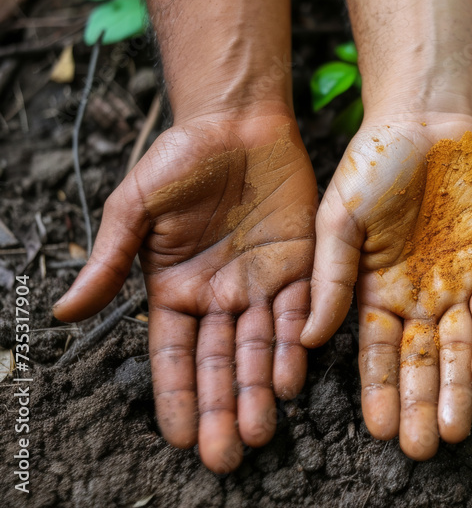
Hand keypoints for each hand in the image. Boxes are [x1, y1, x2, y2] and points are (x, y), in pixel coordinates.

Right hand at [53, 108, 316, 472]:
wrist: (240, 122)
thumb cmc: (180, 159)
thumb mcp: (135, 208)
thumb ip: (110, 261)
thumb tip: (64, 314)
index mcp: (176, 289)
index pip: (175, 356)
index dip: (177, 395)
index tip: (177, 437)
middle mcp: (220, 297)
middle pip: (220, 364)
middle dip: (222, 409)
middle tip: (227, 454)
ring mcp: (262, 285)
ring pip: (261, 349)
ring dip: (260, 390)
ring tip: (261, 430)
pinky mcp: (303, 267)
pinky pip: (302, 312)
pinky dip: (298, 345)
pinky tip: (293, 377)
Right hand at [303, 114, 471, 460]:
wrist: (425, 121)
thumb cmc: (373, 163)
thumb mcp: (340, 217)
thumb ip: (330, 276)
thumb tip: (309, 339)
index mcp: (376, 293)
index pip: (377, 354)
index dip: (379, 390)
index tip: (380, 428)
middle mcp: (418, 299)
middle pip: (421, 362)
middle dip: (421, 403)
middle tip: (423, 447)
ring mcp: (457, 285)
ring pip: (461, 347)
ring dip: (458, 388)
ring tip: (455, 427)